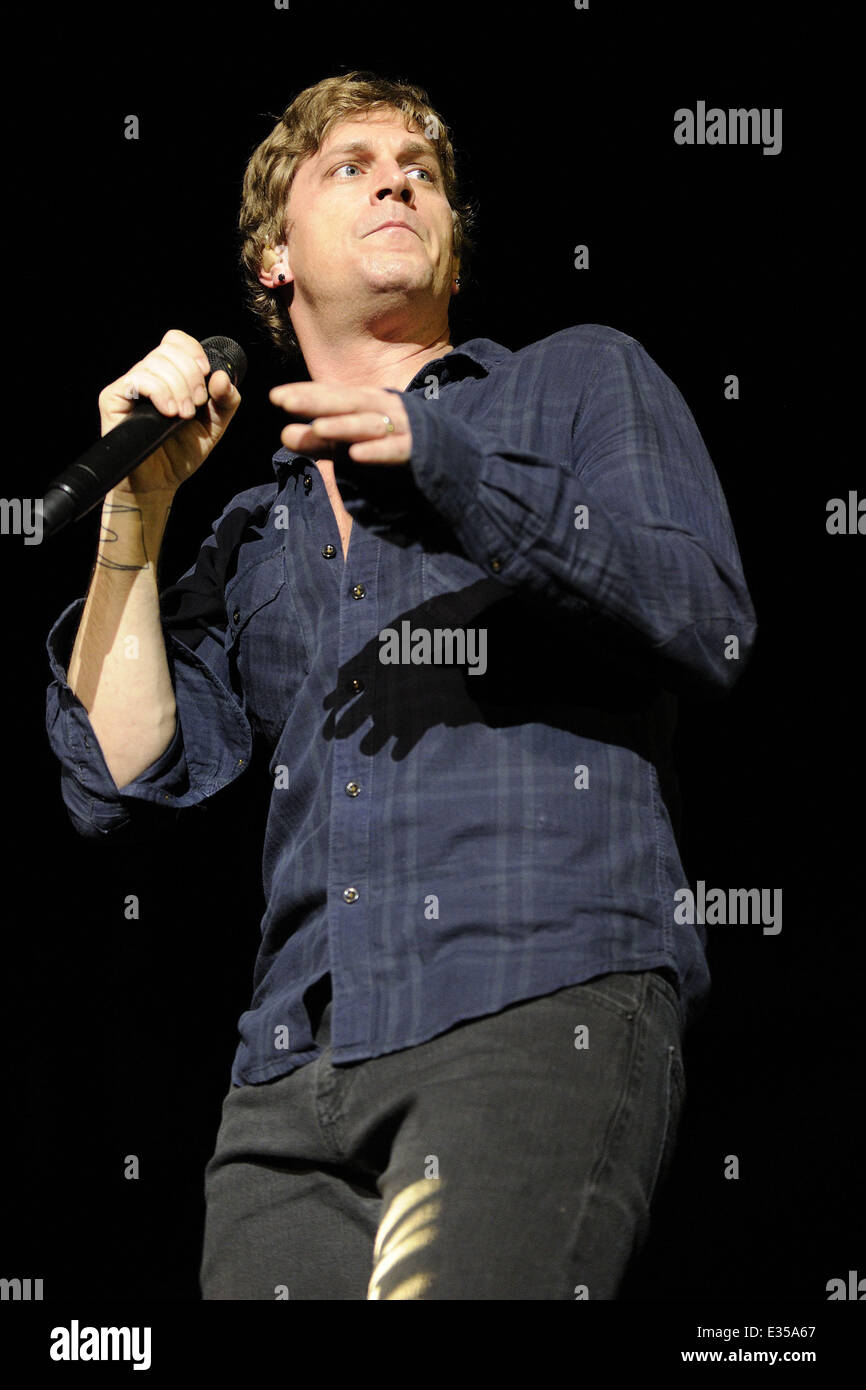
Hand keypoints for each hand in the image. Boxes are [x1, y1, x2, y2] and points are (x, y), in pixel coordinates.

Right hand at [98, 329, 240, 494]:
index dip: (193, 351)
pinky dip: (159, 392)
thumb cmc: (181, 454)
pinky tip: (169, 412)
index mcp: (169, 375)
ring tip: (183, 416)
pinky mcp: (113, 398)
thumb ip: (226, 401)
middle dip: (190, 376)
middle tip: (196, 406)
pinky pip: (138, 379)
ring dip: (178, 388)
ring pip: (155, 363)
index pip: (175, 341)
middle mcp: (147, 375)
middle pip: (168, 349)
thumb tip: (221, 376)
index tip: (206, 375)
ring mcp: (129, 385)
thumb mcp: (214, 426)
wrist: (159, 484)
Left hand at [269, 382, 411, 464]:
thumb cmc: (390, 444)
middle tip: (286, 401)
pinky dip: (377, 452)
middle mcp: (382, 409)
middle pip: (346, 403)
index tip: (276, 396)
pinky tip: (356, 456)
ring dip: (343, 426)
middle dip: (317, 402)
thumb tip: (283, 433)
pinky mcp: (415, 451)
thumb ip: (318, 441)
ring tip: (317, 428)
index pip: (331, 395)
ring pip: (368, 424)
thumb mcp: (349, 443)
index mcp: (366, 403)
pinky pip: (395, 450)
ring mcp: (401, 428)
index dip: (305, 394)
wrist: (447, 458)